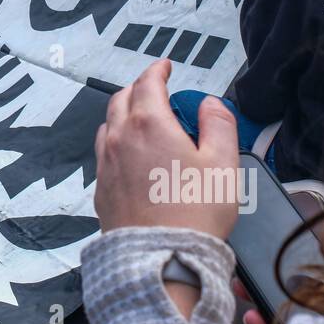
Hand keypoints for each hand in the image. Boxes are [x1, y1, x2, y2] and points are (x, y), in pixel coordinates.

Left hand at [93, 59, 239, 236]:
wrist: (162, 257)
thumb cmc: (194, 213)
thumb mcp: (223, 164)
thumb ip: (219, 125)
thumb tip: (211, 104)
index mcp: (149, 124)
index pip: (148, 82)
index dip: (158, 70)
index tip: (165, 66)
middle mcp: (120, 138)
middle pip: (122, 98)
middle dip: (139, 88)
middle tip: (156, 90)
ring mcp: (106, 163)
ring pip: (109, 124)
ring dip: (124, 114)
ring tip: (143, 121)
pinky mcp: (101, 188)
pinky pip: (104, 153)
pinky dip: (117, 142)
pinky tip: (132, 156)